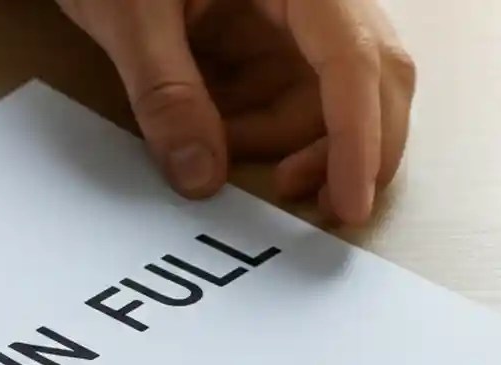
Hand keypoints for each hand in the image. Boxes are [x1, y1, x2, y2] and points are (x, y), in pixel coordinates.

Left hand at [57, 0, 415, 225]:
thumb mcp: (128, 11)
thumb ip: (164, 91)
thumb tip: (201, 178)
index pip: (352, 57)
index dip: (359, 135)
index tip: (350, 201)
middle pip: (373, 79)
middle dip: (353, 150)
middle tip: (320, 209)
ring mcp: (298, 21)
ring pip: (333, 101)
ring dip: (293, 147)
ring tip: (221, 153)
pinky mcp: (274, 43)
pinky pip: (292, 102)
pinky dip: (264, 136)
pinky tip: (219, 137)